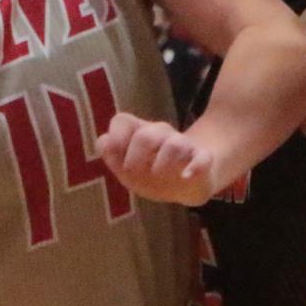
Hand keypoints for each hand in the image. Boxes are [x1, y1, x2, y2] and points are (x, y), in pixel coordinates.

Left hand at [101, 112, 218, 205]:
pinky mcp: (203, 159)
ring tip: (159, 178)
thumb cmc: (153, 173)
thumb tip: (103, 141)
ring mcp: (183, 145)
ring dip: (163, 164)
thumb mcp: (128, 169)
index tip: (117, 162)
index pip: (122, 121)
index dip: (116, 141)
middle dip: (135, 159)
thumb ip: (112, 155)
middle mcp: (160, 134)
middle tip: (135, 177)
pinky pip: (202, 158)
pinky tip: (186, 176)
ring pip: (174, 145)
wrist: (190, 184)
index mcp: (139, 133)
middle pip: (145, 136)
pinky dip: (195, 167)